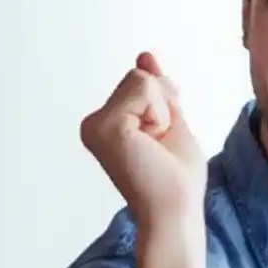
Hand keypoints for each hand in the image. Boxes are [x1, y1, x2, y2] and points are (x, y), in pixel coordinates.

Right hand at [80, 52, 206, 225]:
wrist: (175, 211)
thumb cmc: (175, 180)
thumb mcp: (169, 122)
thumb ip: (157, 90)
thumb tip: (145, 56)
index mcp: (104, 124)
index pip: (141, 82)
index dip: (163, 106)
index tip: (157, 144)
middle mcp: (92, 124)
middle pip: (140, 77)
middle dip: (163, 107)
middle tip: (159, 147)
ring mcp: (95, 125)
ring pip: (142, 80)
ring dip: (162, 113)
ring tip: (155, 148)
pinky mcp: (106, 126)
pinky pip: (144, 89)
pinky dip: (159, 116)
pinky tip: (151, 145)